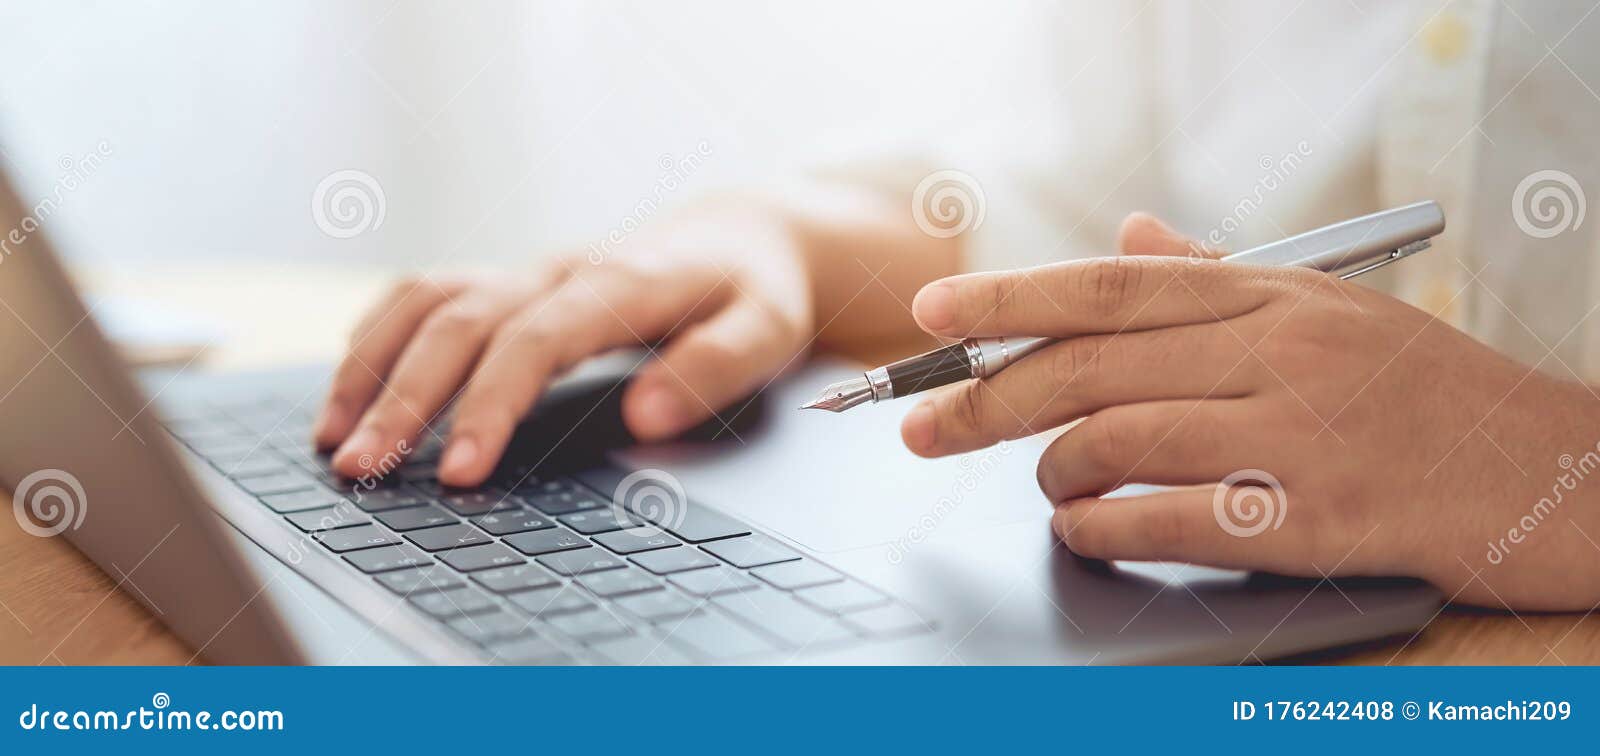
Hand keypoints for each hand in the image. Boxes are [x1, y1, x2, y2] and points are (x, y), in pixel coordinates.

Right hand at [313, 202, 812, 486]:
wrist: (744, 232)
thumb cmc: (755, 290)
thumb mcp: (767, 331)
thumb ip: (713, 369)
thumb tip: (645, 416)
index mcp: (617, 285)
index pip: (532, 342)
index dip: (488, 405)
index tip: (457, 472)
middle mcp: (560, 271)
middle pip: (459, 323)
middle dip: (402, 397)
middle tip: (362, 471)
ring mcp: (530, 272)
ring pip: (428, 300)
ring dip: (372, 364)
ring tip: (332, 437)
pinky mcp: (516, 281)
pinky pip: (430, 292)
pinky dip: (382, 331)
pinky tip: (351, 377)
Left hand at [900, 213, 1599, 610]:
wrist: (1557, 474)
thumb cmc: (1426, 394)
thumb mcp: (1330, 310)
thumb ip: (1214, 276)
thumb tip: (1125, 236)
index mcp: (1271, 296)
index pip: (1107, 287)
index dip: (1006, 298)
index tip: (928, 316)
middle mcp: (1278, 352)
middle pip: (1090, 365)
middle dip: (986, 396)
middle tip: (922, 428)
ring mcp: (1301, 434)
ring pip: (1120, 440)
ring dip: (1052, 472)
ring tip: (1043, 487)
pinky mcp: (1320, 517)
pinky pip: (1174, 519)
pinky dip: (1107, 527)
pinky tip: (1085, 530)